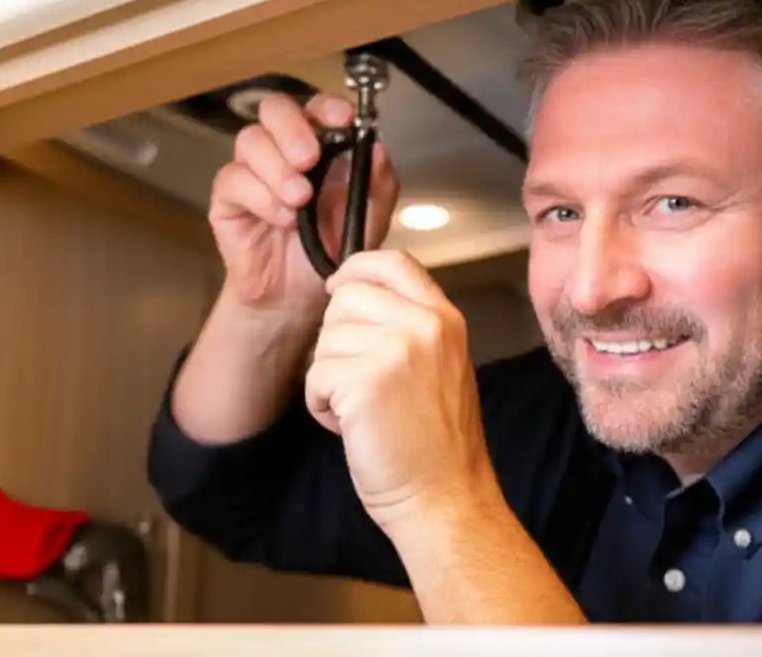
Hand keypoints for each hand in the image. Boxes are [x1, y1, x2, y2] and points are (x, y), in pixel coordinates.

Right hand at [210, 92, 399, 316]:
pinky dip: (261, 196)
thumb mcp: (368, 221)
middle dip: (292, 128)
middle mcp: (283, 150)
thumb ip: (377, 185)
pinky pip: (234, 179)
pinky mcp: (229, 197)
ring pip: (251, 140)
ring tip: (299, 200)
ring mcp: (253, 170)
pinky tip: (282, 219)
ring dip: (277, 168)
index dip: (327, 106)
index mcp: (321, 145)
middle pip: (274, 108)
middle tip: (309, 159)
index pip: (317, 107)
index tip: (343, 119)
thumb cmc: (332, 251)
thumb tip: (377, 146)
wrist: (299, 297)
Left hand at [304, 250, 495, 533]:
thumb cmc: (438, 445)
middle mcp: (425, 325)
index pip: (392, 261)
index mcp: (445, 319)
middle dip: (337, 340)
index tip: (338, 289)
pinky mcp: (365, 381)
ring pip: (325, 340)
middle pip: (346, 298)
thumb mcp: (442, 366)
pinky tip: (353, 427)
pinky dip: (322, 406)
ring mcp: (396, 350)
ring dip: (329, 379)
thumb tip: (354, 293)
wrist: (446, 499)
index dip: (355, 269)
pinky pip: (315, 376)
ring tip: (363, 411)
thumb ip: (411, 325)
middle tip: (361, 383)